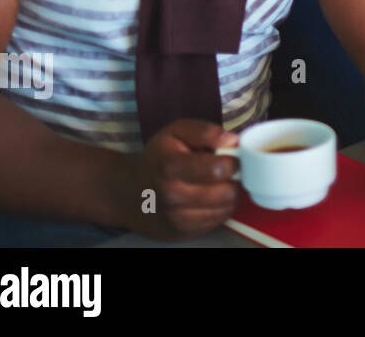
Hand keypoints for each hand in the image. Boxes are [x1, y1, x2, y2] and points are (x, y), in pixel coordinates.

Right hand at [126, 119, 239, 239]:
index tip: (231, 158)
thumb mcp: (176, 132)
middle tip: (227, 172)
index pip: (217, 169)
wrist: (130, 192)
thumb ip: (204, 131)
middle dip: (234, 179)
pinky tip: (211, 197)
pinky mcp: (182, 232)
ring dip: (229, 194)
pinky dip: (221, 208)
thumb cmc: (159, 157)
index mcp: (169, 166)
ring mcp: (176, 218)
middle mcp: (171, 195)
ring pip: (225, 208)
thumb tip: (232, 141)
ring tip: (219, 183)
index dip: (233, 162)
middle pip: (226, 192)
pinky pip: (218, 221)